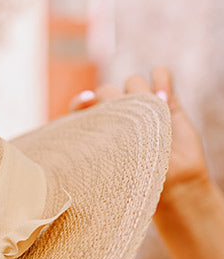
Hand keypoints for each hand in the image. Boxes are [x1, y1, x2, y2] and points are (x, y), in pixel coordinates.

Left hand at [70, 67, 210, 195]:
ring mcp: (141, 105)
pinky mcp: (165, 98)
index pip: (81, 109)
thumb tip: (87, 114)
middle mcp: (118, 115)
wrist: (177, 184)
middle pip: (107, 91)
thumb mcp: (111, 171)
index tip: (89, 102)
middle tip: (127, 123)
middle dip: (114, 101)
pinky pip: (160, 73)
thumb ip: (95, 145)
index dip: (82, 103)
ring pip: (133, 81)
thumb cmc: (139, 184)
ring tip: (153, 116)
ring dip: (141, 93)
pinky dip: (161, 78)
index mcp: (99, 132)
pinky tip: (165, 97)